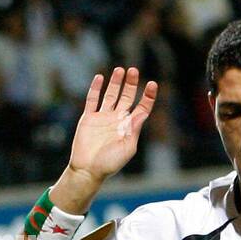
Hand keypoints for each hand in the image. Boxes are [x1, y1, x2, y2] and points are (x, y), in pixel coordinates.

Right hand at [67, 68, 158, 185]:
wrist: (88, 169)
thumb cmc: (110, 163)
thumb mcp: (127, 147)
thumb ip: (134, 129)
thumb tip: (142, 114)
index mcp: (129, 127)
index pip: (142, 108)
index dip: (148, 96)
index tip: (152, 84)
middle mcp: (117, 120)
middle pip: (126, 97)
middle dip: (131, 84)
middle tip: (134, 70)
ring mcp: (102, 117)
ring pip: (111, 95)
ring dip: (116, 83)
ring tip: (121, 70)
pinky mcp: (88, 118)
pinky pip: (92, 100)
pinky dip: (95, 88)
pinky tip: (100, 77)